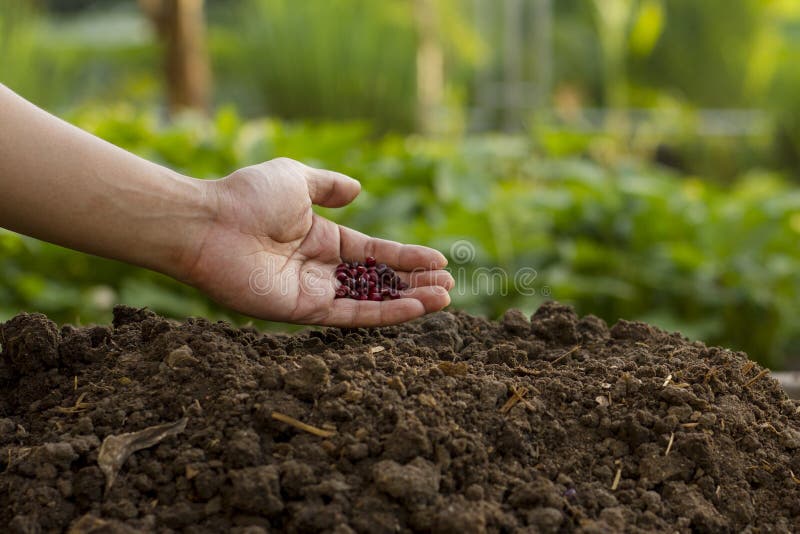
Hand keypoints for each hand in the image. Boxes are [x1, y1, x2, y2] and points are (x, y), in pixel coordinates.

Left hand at [181, 158, 453, 325]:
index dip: (406, 257)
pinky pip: (349, 314)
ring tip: (443, 299)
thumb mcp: (296, 178)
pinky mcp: (301, 311)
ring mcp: (311, 291)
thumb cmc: (247, 196)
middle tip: (448, 287)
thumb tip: (358, 189)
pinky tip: (413, 308)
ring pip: (369, 300)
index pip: (373, 251)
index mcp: (320, 237)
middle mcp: (319, 267)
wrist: (208, 223)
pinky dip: (383, 313)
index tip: (439, 261)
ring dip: (407, 302)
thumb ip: (328, 186)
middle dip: (413, 283)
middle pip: (376, 280)